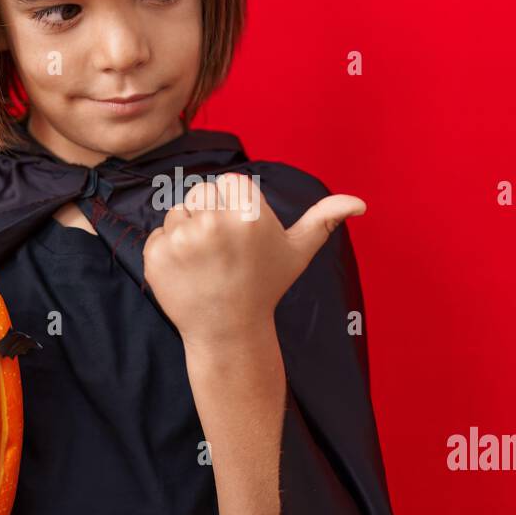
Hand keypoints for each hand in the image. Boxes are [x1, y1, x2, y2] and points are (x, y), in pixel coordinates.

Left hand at [142, 172, 365, 345]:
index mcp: (249, 213)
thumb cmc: (265, 286)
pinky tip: (188, 272)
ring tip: (206, 262)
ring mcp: (182, 239)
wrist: (229, 331)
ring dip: (187, 231)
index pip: (228, 182)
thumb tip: (359, 203)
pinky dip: (168, 251)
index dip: (233, 206)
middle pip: (201, 192)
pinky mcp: (156, 255)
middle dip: (209, 214)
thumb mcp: (298, 252)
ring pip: (177, 211)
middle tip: (223, 250)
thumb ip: (324, 220)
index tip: (241, 235)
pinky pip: (158, 234)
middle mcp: (215, 222)